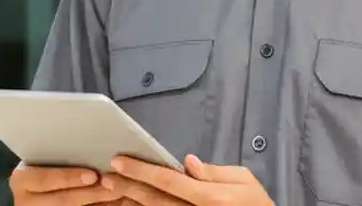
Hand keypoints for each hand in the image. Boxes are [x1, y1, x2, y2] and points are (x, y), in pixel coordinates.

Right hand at [10, 165, 125, 204]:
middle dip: (90, 193)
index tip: (92, 175)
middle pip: (61, 200)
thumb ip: (60, 155)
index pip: (43, 179)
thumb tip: (90, 144)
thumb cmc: (46, 165)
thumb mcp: (45, 160)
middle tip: (112, 185)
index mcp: (21, 180)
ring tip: (118, 194)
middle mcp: (25, 201)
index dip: (68, 178)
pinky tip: (112, 204)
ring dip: (97, 204)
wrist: (41, 191)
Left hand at [100, 154, 273, 204]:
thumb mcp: (244, 181)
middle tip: (105, 175)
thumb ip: (214, 172)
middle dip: (127, 186)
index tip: (118, 160)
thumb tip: (187, 163)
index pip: (168, 181)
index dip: (141, 170)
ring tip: (111, 188)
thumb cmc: (255, 204)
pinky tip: (130, 202)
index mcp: (210, 198)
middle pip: (154, 199)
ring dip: (130, 200)